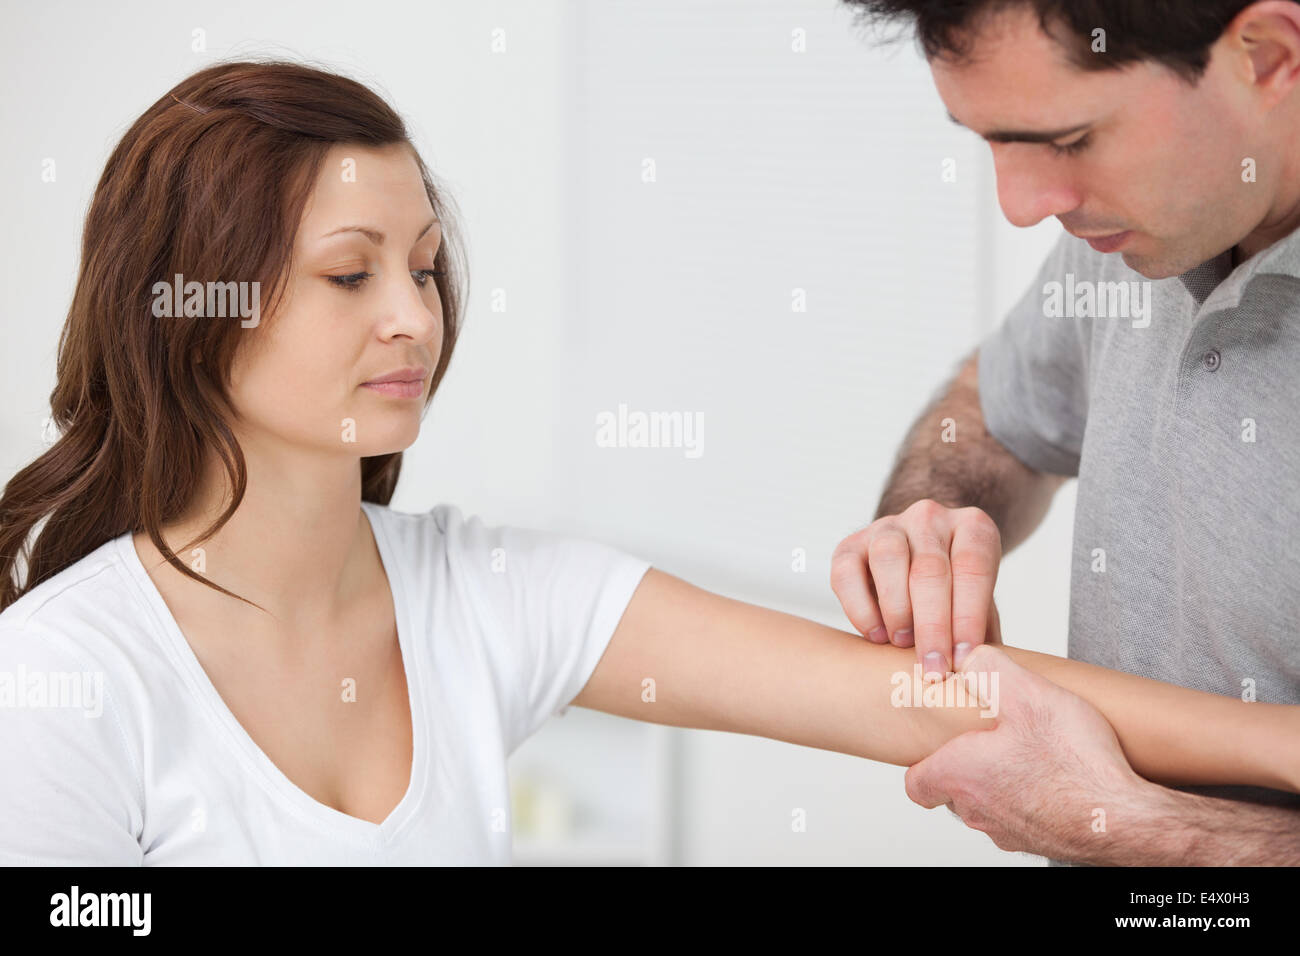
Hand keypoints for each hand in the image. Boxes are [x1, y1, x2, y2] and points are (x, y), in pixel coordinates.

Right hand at [831, 499, 1001, 677]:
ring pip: (888, 558)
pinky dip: (859, 608)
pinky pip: (846, 572)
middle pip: (930, 568)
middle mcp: (930, 518)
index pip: (972, 567)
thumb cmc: (956, 598)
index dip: (968, 616)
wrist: (918, 566)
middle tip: (933, 668)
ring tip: (902, 644)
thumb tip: (982, 672)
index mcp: (972, 527)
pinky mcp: (850, 544)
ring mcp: (887, 527)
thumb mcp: (981, 607)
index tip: (964, 659)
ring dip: (896, 609)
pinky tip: (876, 635)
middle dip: (932, 625)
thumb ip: (984, 634)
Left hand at [905, 643, 1150, 862]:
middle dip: (966, 766)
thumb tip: (967, 657)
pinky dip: (1034, 798)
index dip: (924, 762)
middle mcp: (979, 812)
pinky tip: (1060, 775)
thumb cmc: (1073, 763)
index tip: (940, 744)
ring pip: (990, 806)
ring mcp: (1012, 833)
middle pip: (954, 793)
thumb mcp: (1026, 694)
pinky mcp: (1045, 841)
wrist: (1124, 820)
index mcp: (960, 777)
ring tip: (1031, 752)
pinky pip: (1027, 817)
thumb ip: (988, 669)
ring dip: (1002, 782)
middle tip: (991, 738)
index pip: (916, 784)